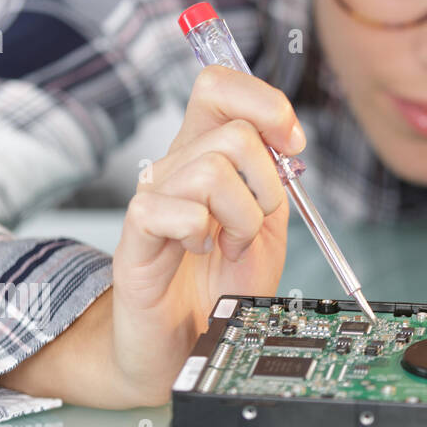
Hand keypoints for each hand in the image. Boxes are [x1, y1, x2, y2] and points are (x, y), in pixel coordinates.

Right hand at [106, 65, 303, 404]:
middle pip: (233, 132)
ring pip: (212, 170)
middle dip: (266, 184)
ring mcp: (153, 198)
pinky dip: (203, 235)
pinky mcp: (135, 236)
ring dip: (240, 218)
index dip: (264, 103)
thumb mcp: (268, 221)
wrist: (190, 341)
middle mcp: (176, 165)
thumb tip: (284, 138)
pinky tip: (201, 253)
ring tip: (230, 246)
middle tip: (254, 224)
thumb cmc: (225, 282)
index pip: (219, 84)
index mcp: (208, 152)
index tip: (291, 145)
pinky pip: (176, 210)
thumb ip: (275, 176)